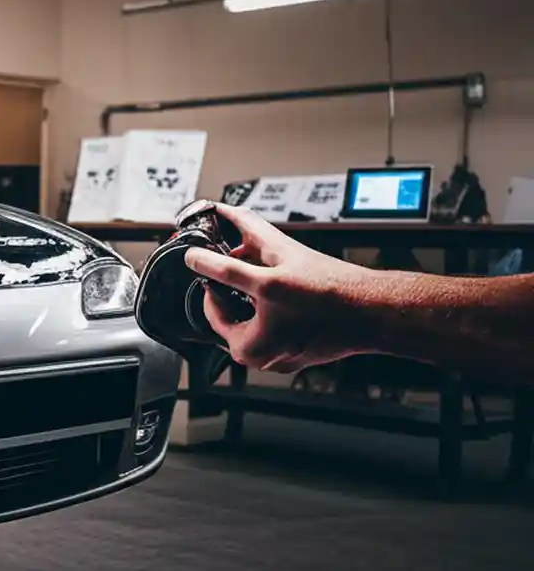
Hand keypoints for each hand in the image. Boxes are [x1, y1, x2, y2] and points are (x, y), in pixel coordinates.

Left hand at [183, 204, 376, 373]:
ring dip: (247, 296)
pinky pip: (266, 329)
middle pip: (226, 312)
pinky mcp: (289, 357)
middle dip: (228, 284)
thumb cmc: (334, 291)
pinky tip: (280, 289)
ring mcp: (273, 359)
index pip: (212, 299)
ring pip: (246, 320)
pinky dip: (266, 309)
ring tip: (262, 271)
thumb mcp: (282, 253)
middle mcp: (258, 356)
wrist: (374, 312)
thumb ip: (249, 230)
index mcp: (248, 341)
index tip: (196, 257)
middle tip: (235, 258)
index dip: (204, 269)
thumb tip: (229, 211)